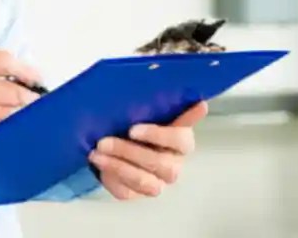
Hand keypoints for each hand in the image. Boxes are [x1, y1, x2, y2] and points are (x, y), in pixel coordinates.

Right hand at [0, 49, 43, 161]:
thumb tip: (25, 74)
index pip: (2, 61)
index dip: (26, 70)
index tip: (37, 79)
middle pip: (11, 92)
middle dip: (31, 99)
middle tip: (39, 103)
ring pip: (8, 116)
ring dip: (25, 118)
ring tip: (32, 118)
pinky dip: (10, 134)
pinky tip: (16, 133)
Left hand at [89, 100, 207, 199]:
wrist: (116, 137)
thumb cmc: (138, 122)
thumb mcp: (152, 111)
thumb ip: (173, 106)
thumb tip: (201, 103)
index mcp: (182, 143)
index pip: (181, 141)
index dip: (159, 136)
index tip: (133, 129)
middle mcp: (173, 166)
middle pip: (161, 164)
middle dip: (130, 152)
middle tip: (104, 141)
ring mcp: (156, 183)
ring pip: (144, 182)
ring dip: (118, 167)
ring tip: (96, 154)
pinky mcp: (136, 194)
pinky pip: (126, 191)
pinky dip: (110, 177)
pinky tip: (98, 163)